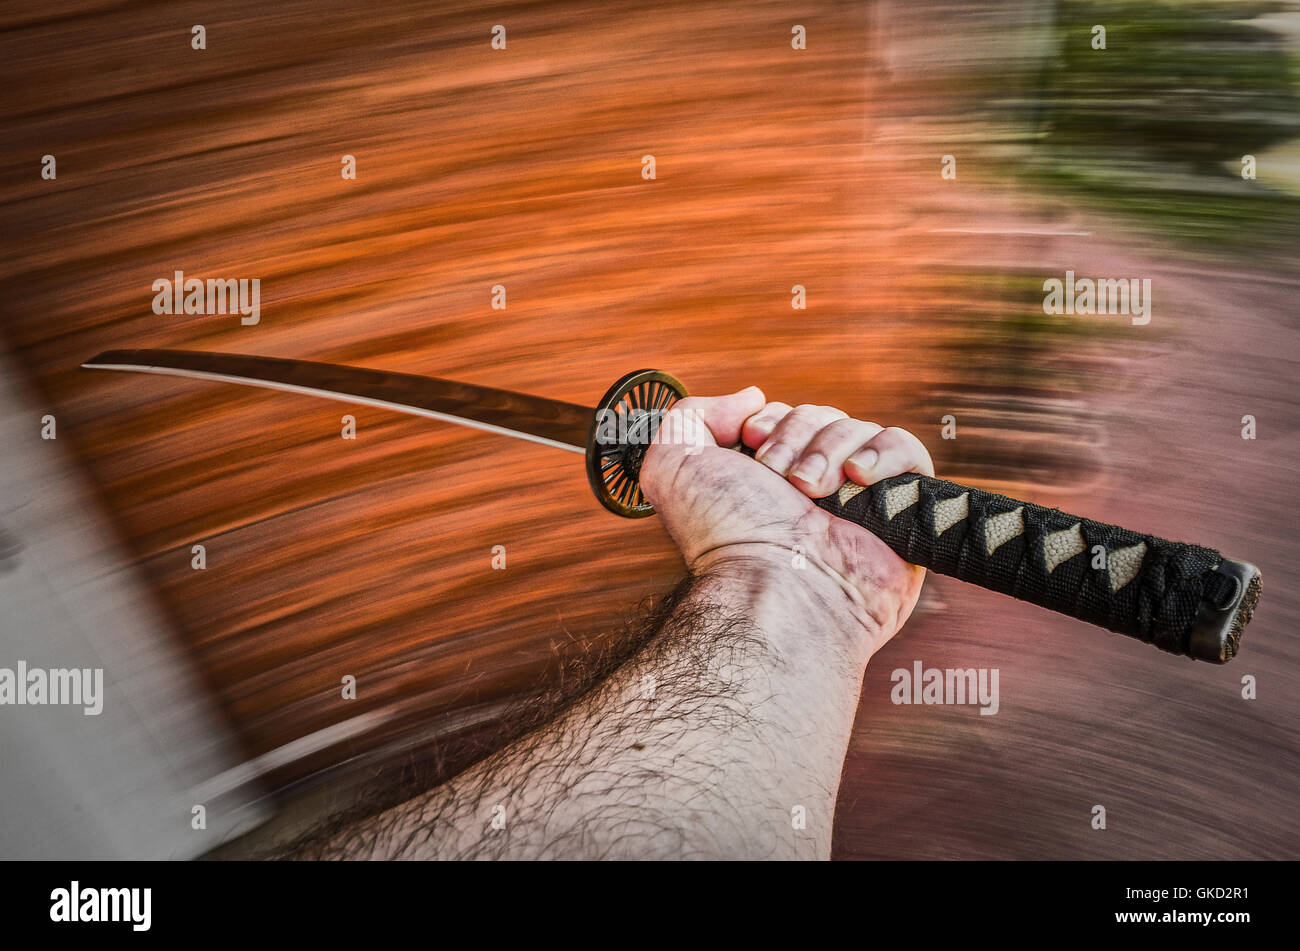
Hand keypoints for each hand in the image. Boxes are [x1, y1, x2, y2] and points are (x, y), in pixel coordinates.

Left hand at [639, 387, 933, 652]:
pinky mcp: (902, 512)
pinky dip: (884, 452)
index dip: (770, 419)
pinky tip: (857, 477)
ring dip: (830, 448)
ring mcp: (859, 499)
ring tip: (811, 489)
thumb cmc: (723, 534)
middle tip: (779, 477)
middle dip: (796, 434)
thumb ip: (691, 415)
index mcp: (767, 480)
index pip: (786, 416)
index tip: (750, 442)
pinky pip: (910, 452)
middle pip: (823, 417)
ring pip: (860, 428)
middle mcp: (814, 488)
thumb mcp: (674, 465)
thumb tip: (752, 396)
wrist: (774, 585)